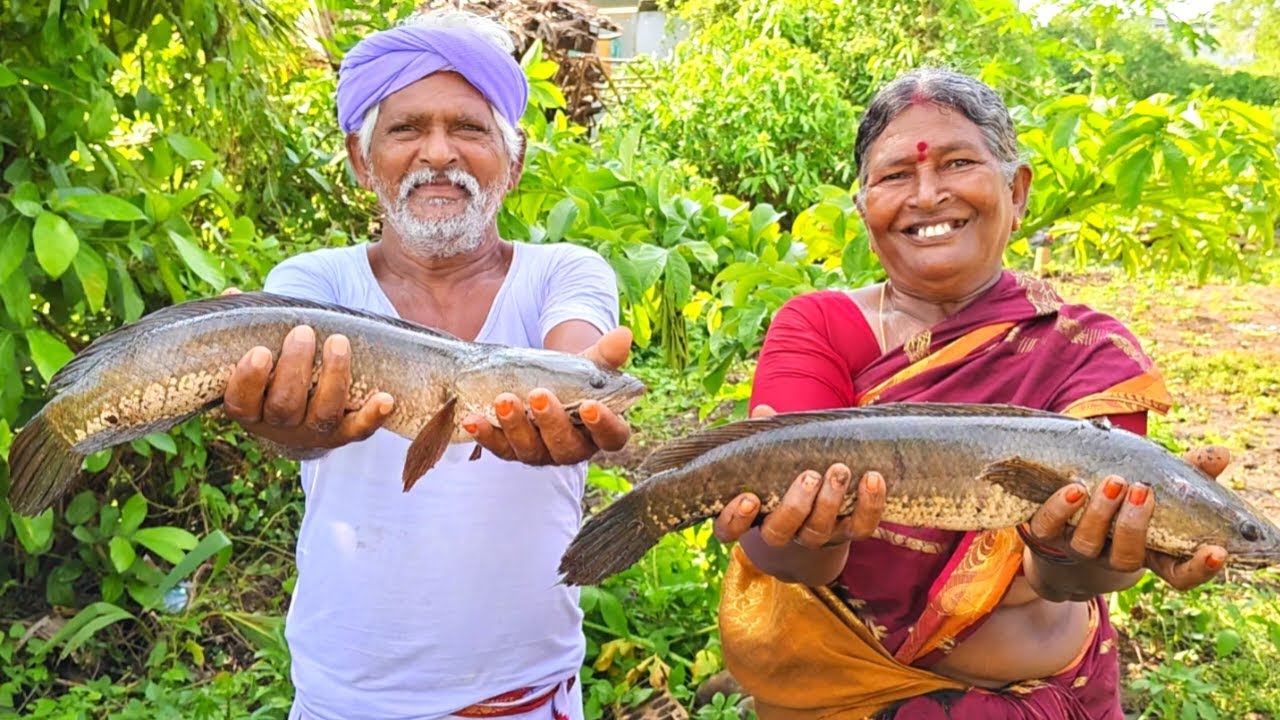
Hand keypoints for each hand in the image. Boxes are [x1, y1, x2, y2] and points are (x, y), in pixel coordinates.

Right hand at [220, 288, 393, 450]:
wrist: (300, 415)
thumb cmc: (273, 371)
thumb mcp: (255, 349)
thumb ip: (244, 326)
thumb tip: (230, 294)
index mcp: (249, 408)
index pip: (241, 400)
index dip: (249, 379)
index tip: (260, 351)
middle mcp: (279, 425)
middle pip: (284, 406)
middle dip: (294, 368)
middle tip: (302, 333)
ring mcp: (313, 431)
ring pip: (324, 414)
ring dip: (333, 378)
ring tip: (338, 343)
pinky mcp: (344, 433)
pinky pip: (360, 430)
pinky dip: (373, 416)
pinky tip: (386, 399)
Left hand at [462, 327, 632, 465]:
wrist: (543, 383)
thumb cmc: (574, 380)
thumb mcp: (590, 365)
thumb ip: (607, 354)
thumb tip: (624, 334)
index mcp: (602, 431)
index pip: (612, 437)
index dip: (604, 426)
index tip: (591, 406)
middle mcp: (573, 449)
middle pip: (566, 447)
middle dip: (551, 422)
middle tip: (539, 396)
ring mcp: (540, 453)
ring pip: (530, 449)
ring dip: (515, 426)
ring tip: (504, 399)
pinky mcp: (511, 450)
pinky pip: (498, 448)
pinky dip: (485, 435)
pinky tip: (472, 419)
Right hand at [713, 404, 885, 547]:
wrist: (828, 500)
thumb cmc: (791, 469)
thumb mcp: (777, 453)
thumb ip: (768, 436)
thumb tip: (763, 411)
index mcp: (754, 514)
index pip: (730, 528)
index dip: (736, 518)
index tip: (749, 498)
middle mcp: (782, 531)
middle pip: (779, 532)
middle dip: (795, 505)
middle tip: (810, 476)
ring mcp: (815, 535)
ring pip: (818, 531)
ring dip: (830, 501)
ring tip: (840, 470)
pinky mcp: (849, 532)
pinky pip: (860, 527)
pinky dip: (869, 505)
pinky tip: (874, 478)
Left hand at [1022, 445, 1230, 595]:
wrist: (1062, 520)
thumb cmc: (1121, 501)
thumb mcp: (1156, 489)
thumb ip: (1185, 475)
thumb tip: (1220, 454)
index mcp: (1147, 552)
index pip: (1179, 575)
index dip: (1199, 569)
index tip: (1217, 551)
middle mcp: (1112, 557)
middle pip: (1127, 558)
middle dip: (1134, 525)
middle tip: (1143, 491)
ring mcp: (1078, 548)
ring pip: (1088, 543)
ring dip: (1100, 512)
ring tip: (1113, 482)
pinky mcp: (1044, 534)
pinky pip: (1046, 527)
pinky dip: (1058, 509)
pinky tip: (1073, 489)